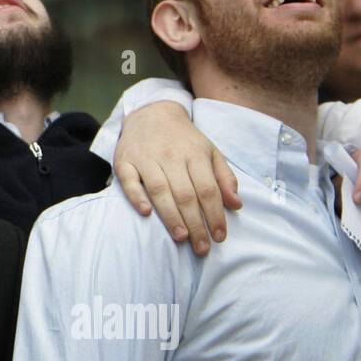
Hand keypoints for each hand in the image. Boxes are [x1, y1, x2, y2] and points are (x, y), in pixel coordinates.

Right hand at [114, 101, 241, 254]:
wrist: (151, 113)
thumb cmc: (183, 139)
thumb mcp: (210, 151)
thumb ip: (224, 178)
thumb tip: (235, 205)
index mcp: (195, 154)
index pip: (208, 189)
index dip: (215, 214)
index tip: (219, 237)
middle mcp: (171, 156)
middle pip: (185, 193)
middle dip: (195, 223)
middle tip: (201, 247)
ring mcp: (146, 158)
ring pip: (160, 189)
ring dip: (171, 215)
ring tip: (181, 237)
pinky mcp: (125, 160)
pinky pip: (129, 181)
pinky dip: (136, 197)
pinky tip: (146, 213)